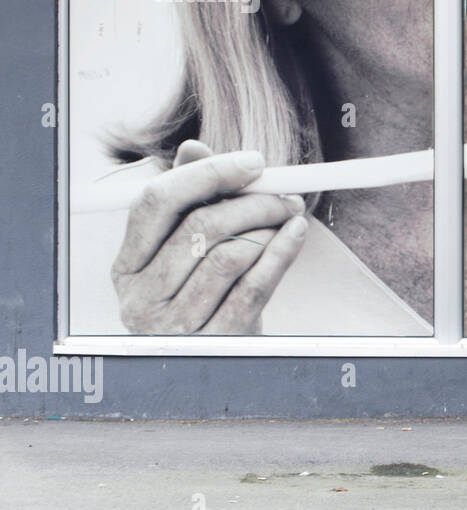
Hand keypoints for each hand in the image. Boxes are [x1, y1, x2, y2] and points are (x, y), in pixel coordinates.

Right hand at [110, 140, 308, 333]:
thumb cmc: (205, 296)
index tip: (254, 162)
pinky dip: (283, 253)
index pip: (157, 201)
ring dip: (269, 228)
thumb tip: (193, 147)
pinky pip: (255, 286)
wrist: (220, 362)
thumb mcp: (188, 252)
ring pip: (230, 255)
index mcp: (127, 266)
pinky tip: (297, 234)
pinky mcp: (216, 342)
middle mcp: (141, 298)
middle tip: (285, 195)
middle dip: (253, 202)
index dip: (208, 174)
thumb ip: (189, 200)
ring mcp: (175, 325)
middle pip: (200, 227)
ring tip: (288, 219)